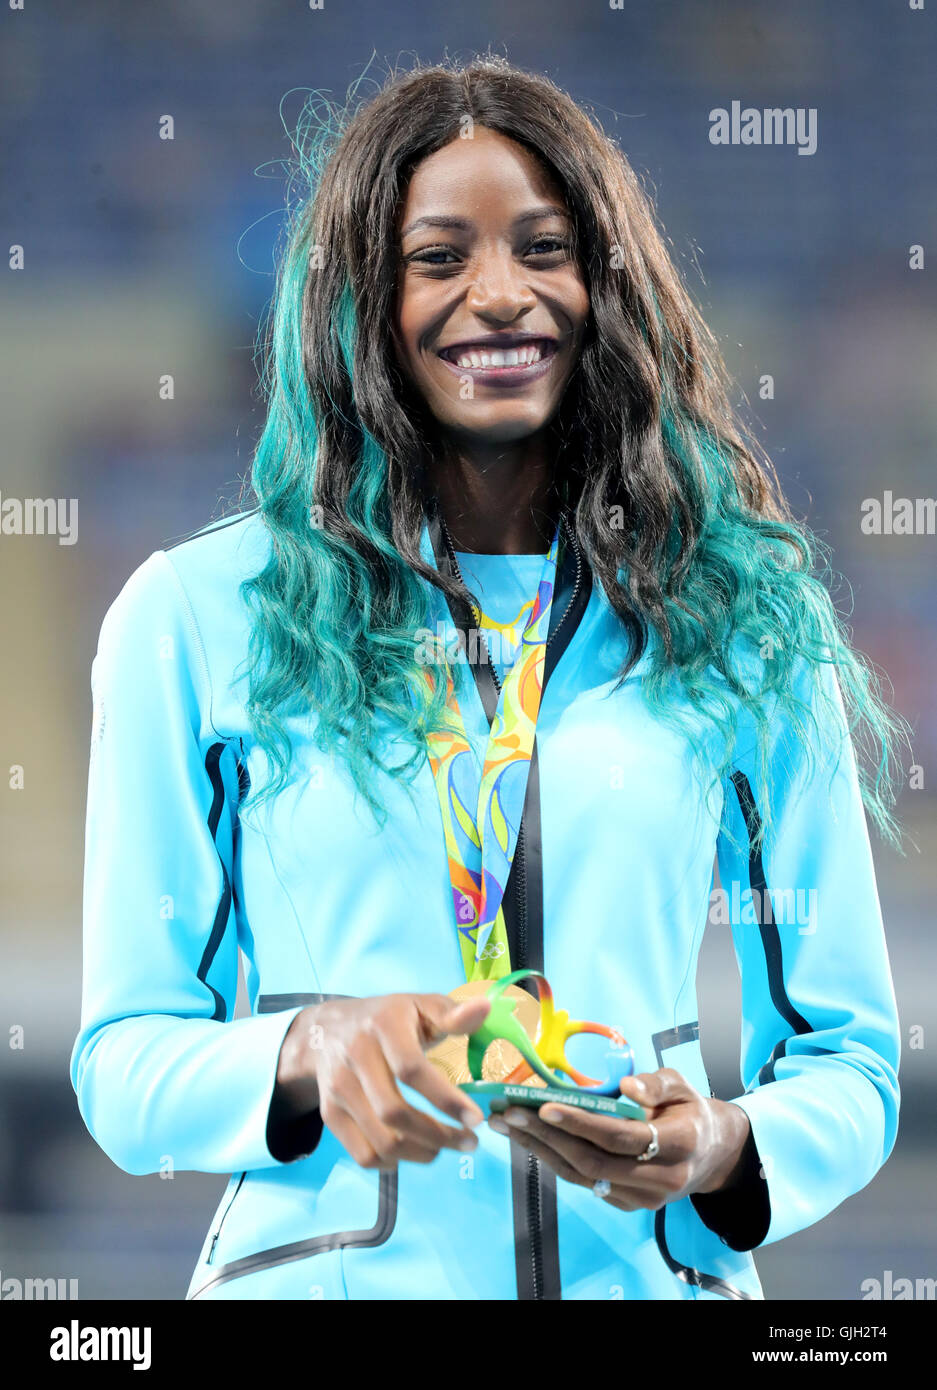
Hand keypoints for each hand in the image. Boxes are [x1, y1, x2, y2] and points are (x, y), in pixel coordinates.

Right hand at [273, 993, 489, 1169]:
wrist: (326, 1029)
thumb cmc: (387, 1018)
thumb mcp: (419, 1005)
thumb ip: (452, 1013)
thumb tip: (485, 1008)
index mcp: (384, 1025)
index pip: (411, 1069)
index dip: (445, 1099)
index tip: (476, 1119)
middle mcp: (355, 1055)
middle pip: (393, 1112)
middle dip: (438, 1136)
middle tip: (469, 1142)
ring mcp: (338, 1087)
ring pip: (379, 1139)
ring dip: (419, 1153)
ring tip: (443, 1148)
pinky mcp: (329, 1112)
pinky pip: (361, 1153)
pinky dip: (392, 1163)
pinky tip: (411, 1151)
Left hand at [487, 1068, 751, 1210]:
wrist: (708, 1153)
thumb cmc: (687, 1109)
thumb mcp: (681, 1085)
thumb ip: (655, 1084)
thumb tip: (626, 1086)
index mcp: (680, 1143)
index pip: (621, 1136)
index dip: (581, 1123)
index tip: (544, 1105)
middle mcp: (663, 1178)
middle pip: (594, 1161)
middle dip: (547, 1136)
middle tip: (509, 1112)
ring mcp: (644, 1198)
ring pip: (583, 1176)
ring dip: (540, 1150)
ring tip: (506, 1124)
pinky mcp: (627, 1205)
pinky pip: (584, 1183)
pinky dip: (553, 1160)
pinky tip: (529, 1139)